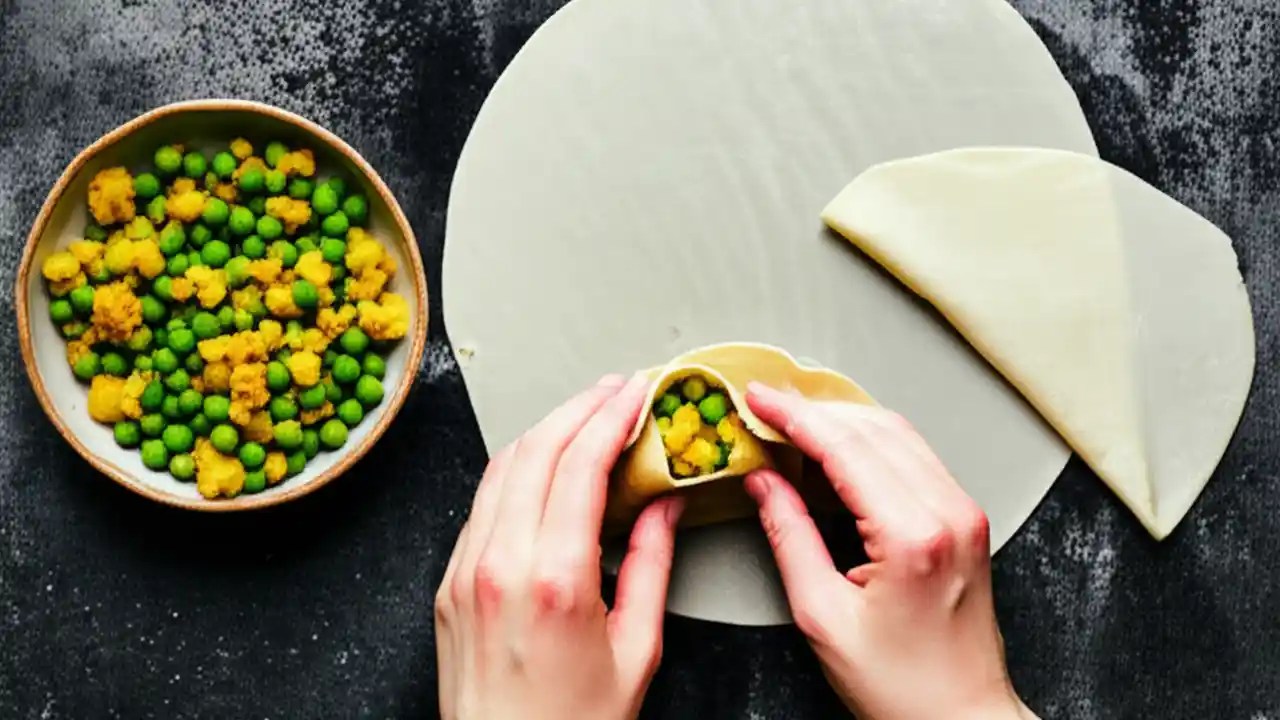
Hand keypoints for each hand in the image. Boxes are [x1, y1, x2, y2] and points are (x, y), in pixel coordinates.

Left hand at [435, 374, 684, 719]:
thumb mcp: (636, 650)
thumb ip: (653, 566)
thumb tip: (663, 506)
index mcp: (554, 579)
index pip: (581, 464)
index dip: (612, 415)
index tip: (638, 392)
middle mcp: (500, 564)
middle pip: (537, 449)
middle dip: (581, 406)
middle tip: (618, 389)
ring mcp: (464, 571)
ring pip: (500, 468)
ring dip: (546, 430)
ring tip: (584, 416)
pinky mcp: (447, 584)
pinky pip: (481, 504)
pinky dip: (516, 470)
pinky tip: (544, 468)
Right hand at [743, 383, 1035, 719]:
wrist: (962, 718)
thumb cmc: (901, 687)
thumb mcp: (822, 615)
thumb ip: (789, 536)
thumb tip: (764, 483)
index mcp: (914, 536)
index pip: (845, 448)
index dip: (794, 416)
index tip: (757, 397)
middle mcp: (948, 513)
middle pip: (874, 428)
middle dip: (814, 408)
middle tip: (766, 404)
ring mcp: (964, 512)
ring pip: (897, 433)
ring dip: (842, 418)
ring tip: (793, 420)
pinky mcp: (965, 518)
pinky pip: (914, 455)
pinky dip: (869, 440)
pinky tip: (837, 446)